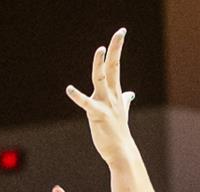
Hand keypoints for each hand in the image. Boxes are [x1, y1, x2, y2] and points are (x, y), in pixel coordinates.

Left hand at [66, 29, 138, 164]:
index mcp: (115, 92)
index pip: (116, 65)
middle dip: (116, 48)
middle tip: (121, 32)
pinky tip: (69, 89)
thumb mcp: (122, 112)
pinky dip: (78, 96)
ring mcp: (106, 103)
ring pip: (101, 79)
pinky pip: (86, 103)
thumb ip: (124, 101)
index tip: (121, 33)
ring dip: (100, 64)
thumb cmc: (119, 132)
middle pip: (113, 66)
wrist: (121, 152)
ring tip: (100, 50)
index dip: (117, 48)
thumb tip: (130, 94)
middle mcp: (112, 95)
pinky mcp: (97, 114)